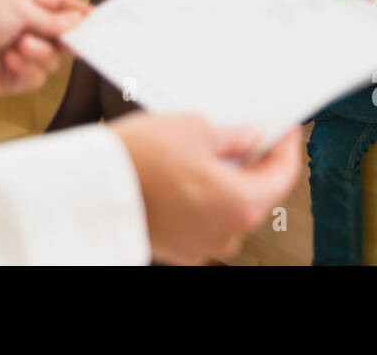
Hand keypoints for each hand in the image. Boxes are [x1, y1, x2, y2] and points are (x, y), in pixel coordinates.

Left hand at [0, 0, 89, 96]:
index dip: (81, 14)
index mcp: (26, 6)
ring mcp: (18, 55)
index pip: (62, 8)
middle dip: (61, 40)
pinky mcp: (10, 80)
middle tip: (67, 41)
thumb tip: (78, 21)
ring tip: (17, 47)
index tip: (100, 21)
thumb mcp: (19, 9)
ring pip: (50, 62)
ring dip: (37, 54)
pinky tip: (7, 62)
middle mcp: (24, 30)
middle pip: (61, 39)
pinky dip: (24, 70)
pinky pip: (35, 79)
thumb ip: (52, 19)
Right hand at [109, 114, 301, 264]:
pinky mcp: (178, 249)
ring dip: (228, 181)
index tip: (284, 128)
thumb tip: (250, 138)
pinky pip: (203, 220)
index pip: (283, 176)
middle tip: (249, 133)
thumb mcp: (195, 128)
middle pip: (257, 195)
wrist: (90, 187)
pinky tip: (188, 172)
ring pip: (228, 209)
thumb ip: (233, 136)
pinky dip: (203, 198)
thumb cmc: (141, 156)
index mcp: (241, 204)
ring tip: (214, 149)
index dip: (286, 147)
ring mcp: (202, 245)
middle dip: (255, 163)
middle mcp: (227, 234)